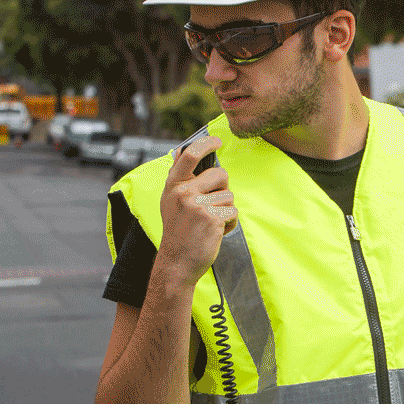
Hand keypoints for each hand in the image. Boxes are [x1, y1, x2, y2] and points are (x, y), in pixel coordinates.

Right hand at [154, 135, 237, 286]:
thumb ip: (178, 178)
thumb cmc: (178, 232)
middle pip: (220, 174)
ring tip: (210, 222)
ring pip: (229, 195)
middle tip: (212, 205)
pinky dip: (229, 223)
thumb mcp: (170, 201)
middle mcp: (183, 193)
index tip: (217, 141)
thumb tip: (180, 151)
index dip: (205, 144)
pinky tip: (215, 232)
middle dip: (223, 188)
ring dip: (226, 210)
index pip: (189, 155)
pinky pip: (233, 212)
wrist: (177, 262)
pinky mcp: (212, 218)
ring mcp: (197, 205)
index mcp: (173, 186)